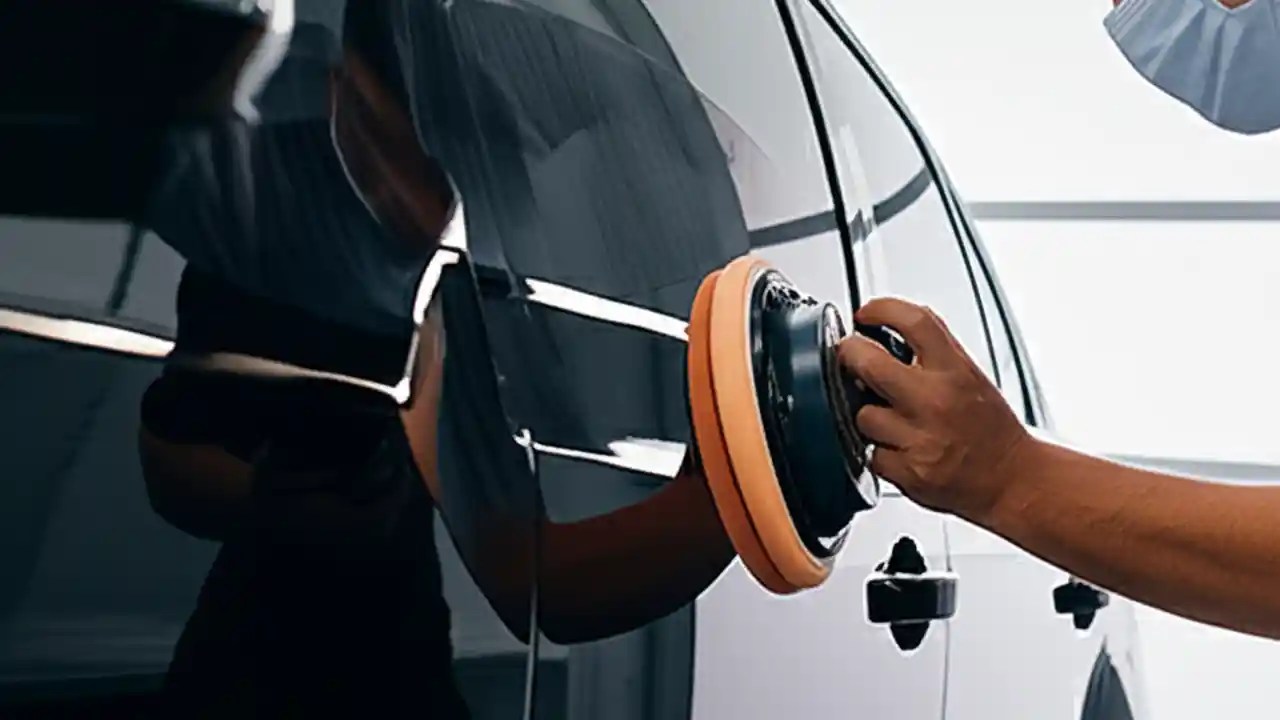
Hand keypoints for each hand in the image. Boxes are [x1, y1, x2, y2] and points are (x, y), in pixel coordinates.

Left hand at [837, 297, 1034, 521]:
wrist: (1012, 481)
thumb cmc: (992, 430)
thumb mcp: (971, 377)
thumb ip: (935, 351)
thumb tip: (890, 326)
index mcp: (954, 372)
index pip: (913, 321)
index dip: (881, 309)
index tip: (866, 314)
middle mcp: (935, 401)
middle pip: (866, 362)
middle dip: (851, 355)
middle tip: (852, 358)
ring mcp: (919, 438)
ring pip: (862, 415)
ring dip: (871, 417)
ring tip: (896, 422)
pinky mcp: (908, 472)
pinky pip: (871, 453)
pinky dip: (881, 452)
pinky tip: (903, 450)